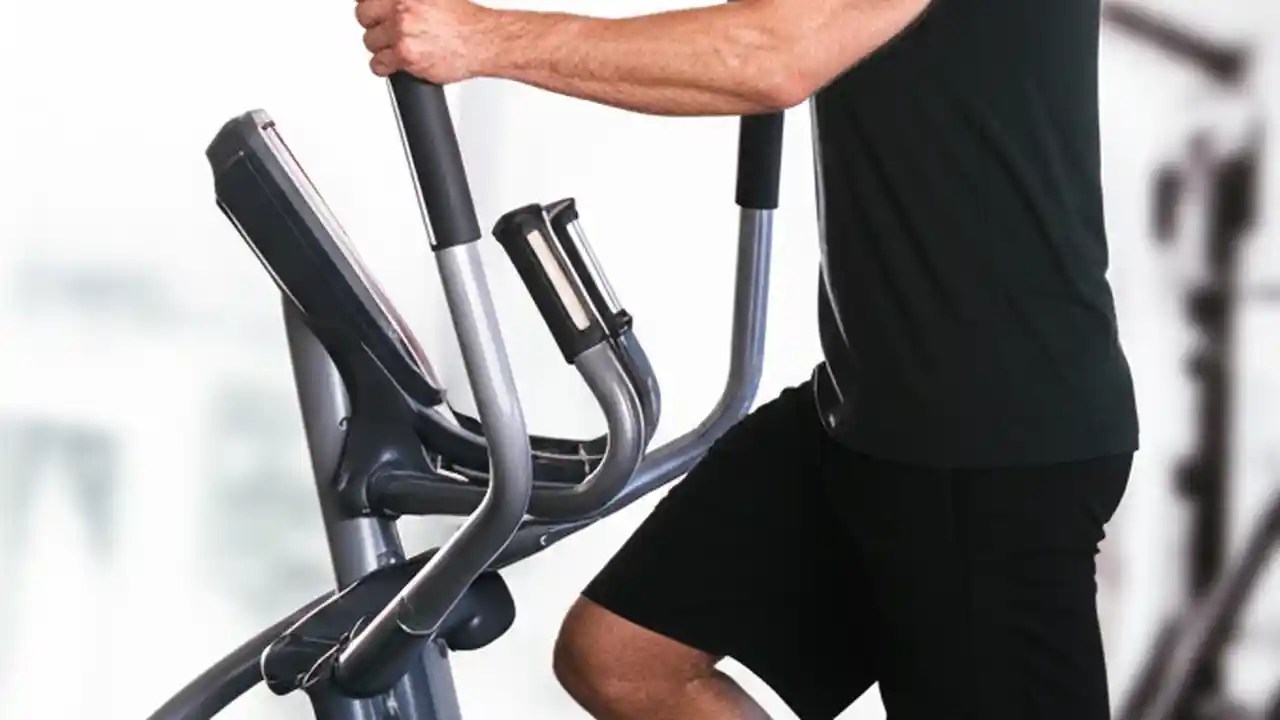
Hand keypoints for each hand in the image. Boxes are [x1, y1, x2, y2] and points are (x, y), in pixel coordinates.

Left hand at [355, 0, 491, 83]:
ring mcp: (402, 30)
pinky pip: (378, 63)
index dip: (371, 6)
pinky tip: (394, 64)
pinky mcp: (405, 54)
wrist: (483, 41)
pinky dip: (384, 66)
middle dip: (374, 25)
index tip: (374, 12)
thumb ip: (407, 1)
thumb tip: (386, 4)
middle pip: (364, 15)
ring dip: (381, 47)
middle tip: (386, 31)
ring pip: (370, 41)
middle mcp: (402, 7)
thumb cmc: (464, 21)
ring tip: (397, 48)